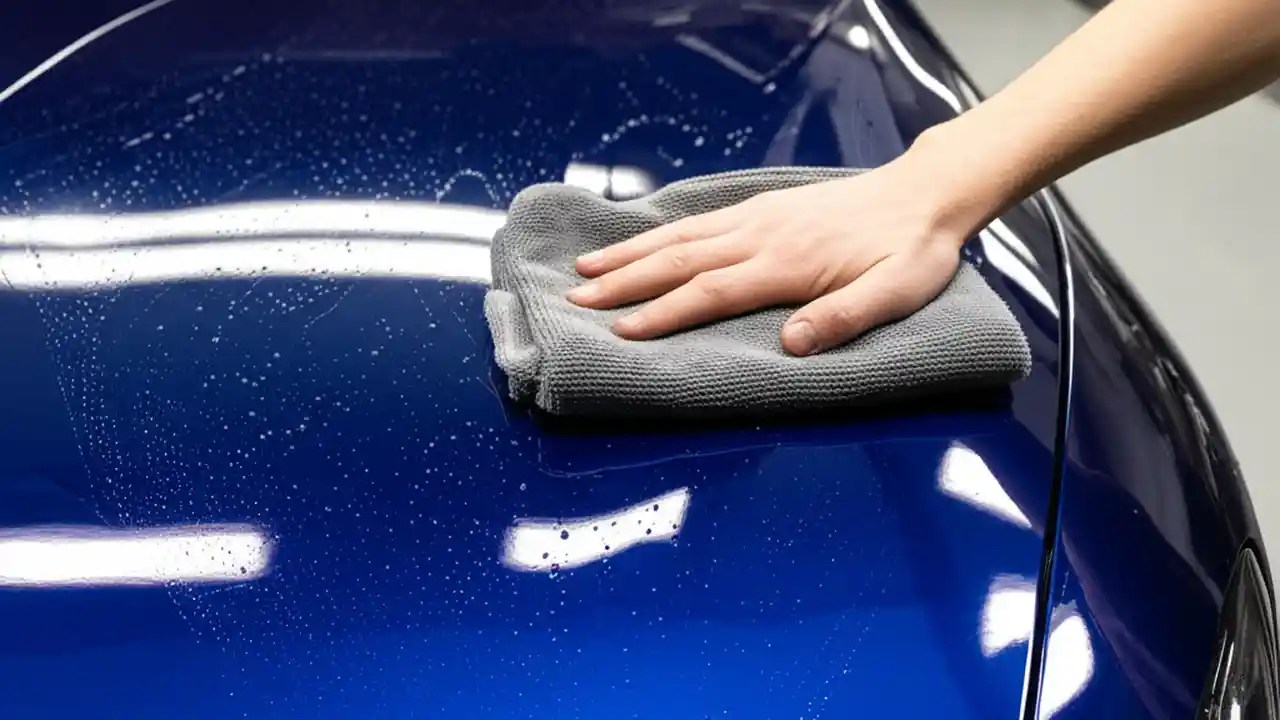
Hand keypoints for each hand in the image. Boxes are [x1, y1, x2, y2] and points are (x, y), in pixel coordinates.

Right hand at [566, 154, 975, 355]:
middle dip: (625, 280)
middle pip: (680, 259)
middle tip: (577, 297)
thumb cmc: (912, 252)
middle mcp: (762, 234)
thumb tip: (791, 344)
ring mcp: (758, 215)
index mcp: (787, 263)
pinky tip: (639, 239)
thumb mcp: (896, 293)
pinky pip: (699, 218)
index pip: (711, 291)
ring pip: (682, 234)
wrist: (925, 194)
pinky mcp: (762, 205)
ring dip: (631, 252)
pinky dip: (659, 230)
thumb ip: (843, 319)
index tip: (621, 329)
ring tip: (586, 266)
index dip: (663, 312)